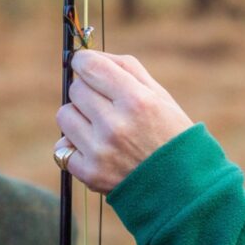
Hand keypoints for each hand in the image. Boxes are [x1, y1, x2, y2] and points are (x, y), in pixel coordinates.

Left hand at [55, 50, 193, 192]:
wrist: (182, 188)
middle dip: (87, 91)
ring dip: (78, 117)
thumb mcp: (160, 95)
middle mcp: (116, 125)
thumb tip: (87, 55)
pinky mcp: (90, 174)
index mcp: (136, 101)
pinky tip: (96, 150)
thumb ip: (125, 68)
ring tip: (100, 127)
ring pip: (64, 115)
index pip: (89, 66)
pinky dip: (74, 146)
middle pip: (76, 89)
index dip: (83, 61)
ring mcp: (101, 151)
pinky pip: (62, 147)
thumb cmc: (171, 134)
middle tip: (105, 104)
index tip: (85, 64)